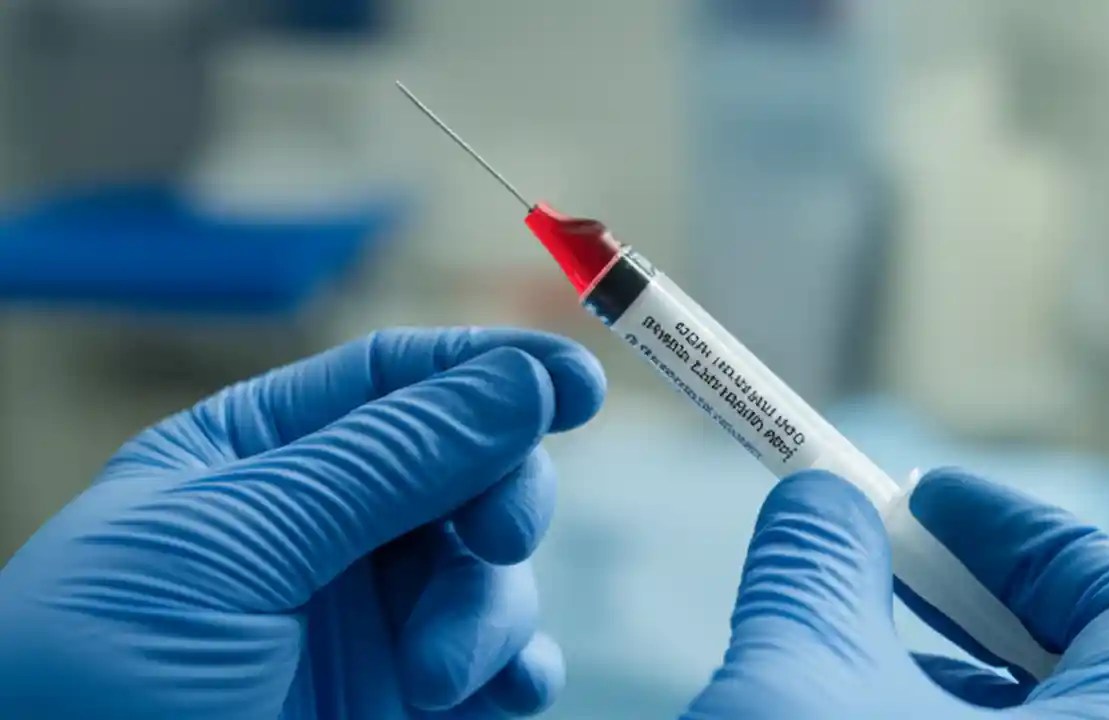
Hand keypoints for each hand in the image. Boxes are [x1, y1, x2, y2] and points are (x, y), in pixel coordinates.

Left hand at [0, 327, 605, 719]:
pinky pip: (500, 665)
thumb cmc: (95, 684)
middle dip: (499, 495)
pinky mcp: (403, 704)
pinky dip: (517, 671)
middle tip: (499, 536)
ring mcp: (367, 622)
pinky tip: (503, 693)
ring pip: (490, 573)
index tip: (573, 385)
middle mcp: (320, 531)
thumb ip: (387, 459)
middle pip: (464, 468)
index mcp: (253, 460)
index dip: (486, 371)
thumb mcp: (231, 548)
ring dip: (488, 614)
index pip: (392, 382)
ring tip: (432, 679)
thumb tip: (521, 381)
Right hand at [684, 469, 1108, 719]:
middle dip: (982, 599)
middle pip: (1102, 671)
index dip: (1032, 536)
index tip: (931, 498)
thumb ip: (815, 570)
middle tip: (889, 558)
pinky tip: (853, 716)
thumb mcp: (799, 685)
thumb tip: (818, 496)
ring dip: (952, 675)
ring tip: (850, 643)